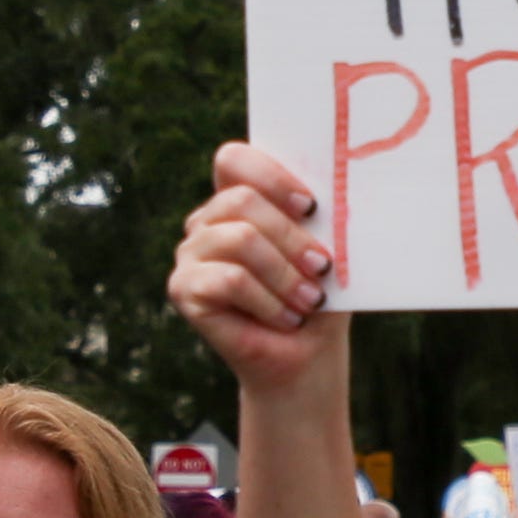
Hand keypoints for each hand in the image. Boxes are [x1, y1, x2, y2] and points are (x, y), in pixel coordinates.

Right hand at [170, 144, 341, 398]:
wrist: (304, 357)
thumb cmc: (317, 296)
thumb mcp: (326, 248)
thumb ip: (321, 216)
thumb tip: (335, 190)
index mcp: (237, 200)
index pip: (234, 159)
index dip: (271, 176)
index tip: (311, 207)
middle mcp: (207, 221)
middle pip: (242, 200)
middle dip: (292, 237)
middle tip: (322, 267)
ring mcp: (190, 253)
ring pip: (240, 239)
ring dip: (285, 275)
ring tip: (309, 301)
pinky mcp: (183, 288)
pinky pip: (230, 279)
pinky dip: (268, 301)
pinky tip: (286, 319)